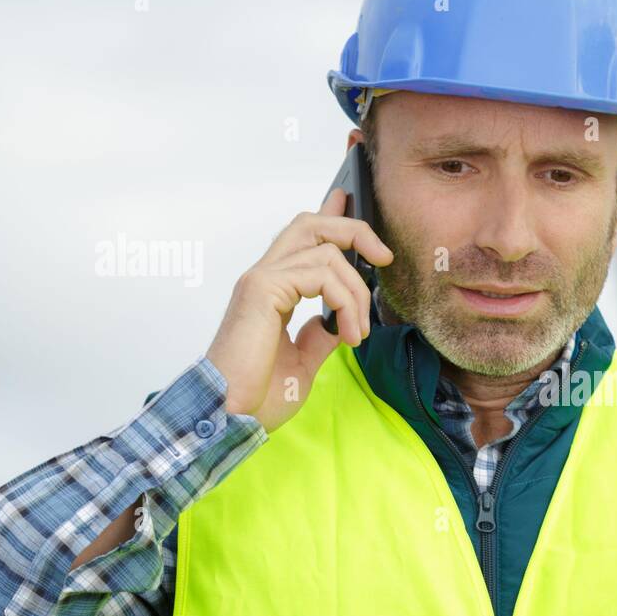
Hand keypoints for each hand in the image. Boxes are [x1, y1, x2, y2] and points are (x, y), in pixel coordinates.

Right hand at [205, 188, 392, 432]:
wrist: (232, 417)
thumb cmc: (257, 397)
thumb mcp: (303, 362)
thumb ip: (319, 336)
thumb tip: (336, 322)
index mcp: (271, 291)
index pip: (302, 238)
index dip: (329, 215)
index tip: (347, 198)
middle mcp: (263, 277)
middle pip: (311, 224)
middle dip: (354, 230)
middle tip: (383, 257)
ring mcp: (260, 280)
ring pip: (326, 252)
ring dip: (356, 294)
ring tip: (357, 333)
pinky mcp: (261, 289)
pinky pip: (320, 274)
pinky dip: (345, 302)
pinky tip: (348, 335)